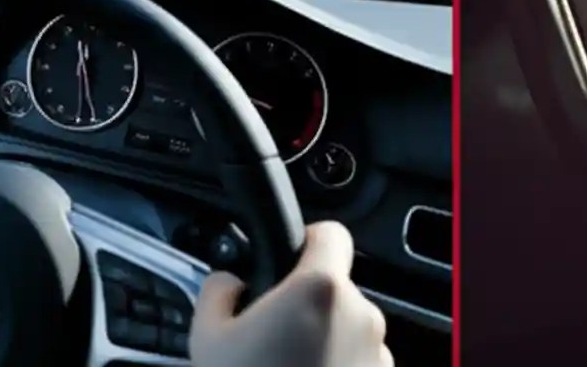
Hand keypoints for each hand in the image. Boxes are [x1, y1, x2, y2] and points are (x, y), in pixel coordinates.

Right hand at [188, 221, 391, 366]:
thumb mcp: (208, 338)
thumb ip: (219, 291)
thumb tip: (228, 281)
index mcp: (320, 289)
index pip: (331, 233)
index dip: (307, 241)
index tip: (289, 259)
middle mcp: (360, 313)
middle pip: (334, 286)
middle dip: (305, 303)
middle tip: (269, 333)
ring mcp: (378, 351)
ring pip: (347, 326)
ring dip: (322, 338)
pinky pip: (358, 359)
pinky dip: (337, 366)